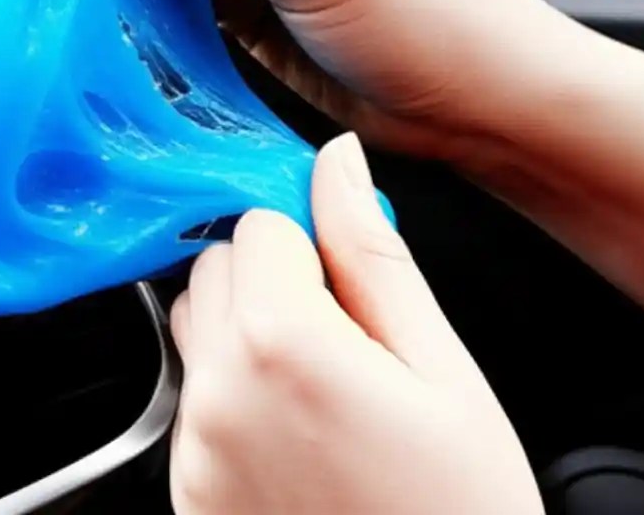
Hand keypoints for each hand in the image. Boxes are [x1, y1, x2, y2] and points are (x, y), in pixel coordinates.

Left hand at [168, 133, 542, 514]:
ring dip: (247, 330)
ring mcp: (195, 444)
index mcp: (281, 343)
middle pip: (215, 269)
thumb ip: (372, 255)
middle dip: (272, 279)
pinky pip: (196, 396)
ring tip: (324, 384)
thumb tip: (337, 163)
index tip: (344, 274)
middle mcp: (218, 390)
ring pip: (197, 329)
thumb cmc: (455, 509)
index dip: (308, 239)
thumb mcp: (439, 369)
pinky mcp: (188, 484)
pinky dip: (234, 391)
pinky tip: (299, 429)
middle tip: (344, 333)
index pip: (255, 222)